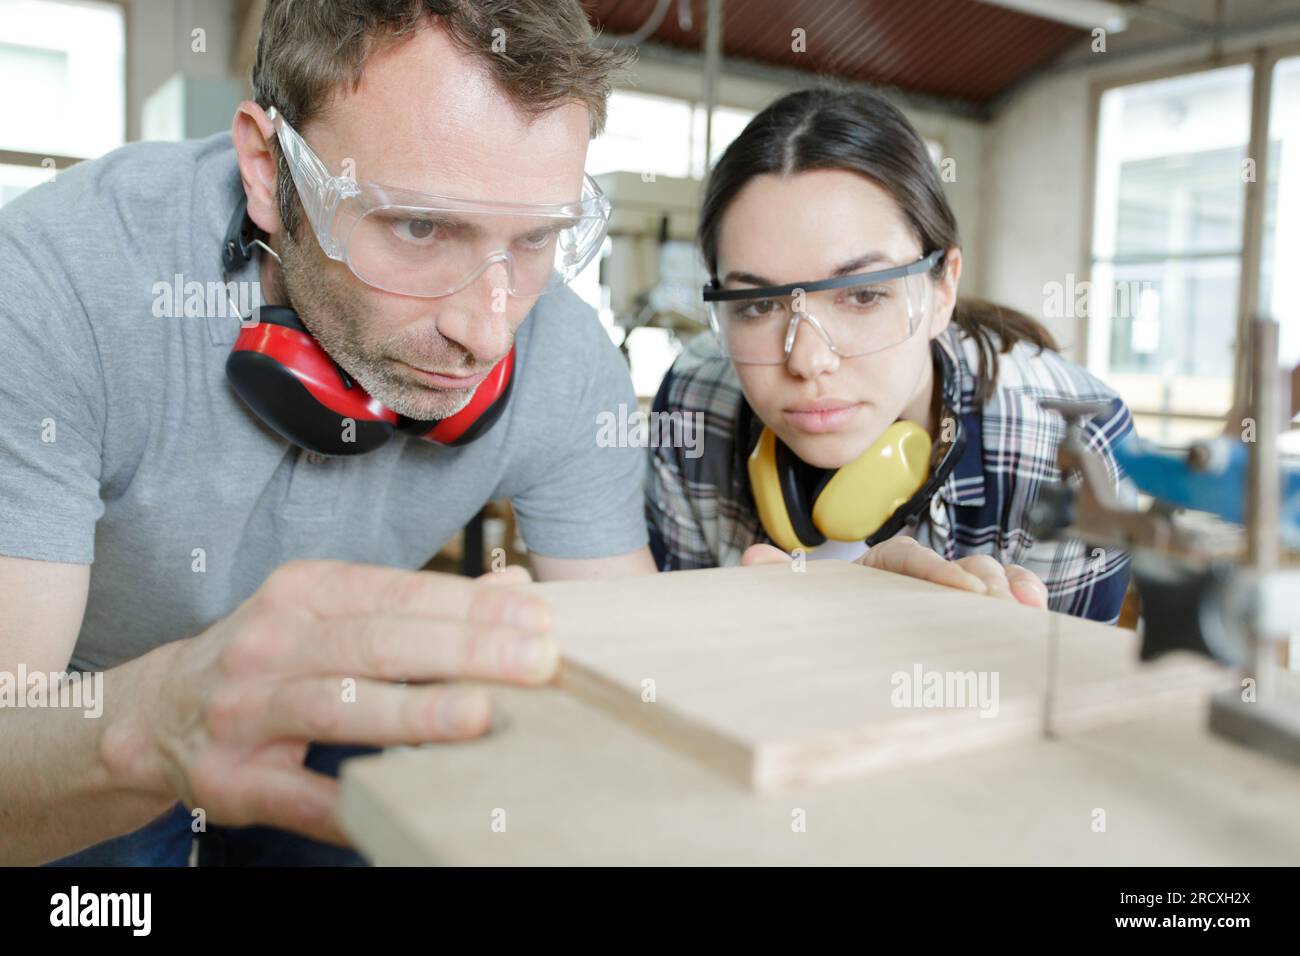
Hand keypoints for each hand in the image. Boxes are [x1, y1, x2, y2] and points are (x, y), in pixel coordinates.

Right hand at [99, 561, 552, 845]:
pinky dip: (349, 804)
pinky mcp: (230, 779)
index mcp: (305, 593)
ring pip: (336, 707)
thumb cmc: (274, 656)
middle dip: (462, 650)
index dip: (468, 604)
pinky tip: (406, 804)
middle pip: (377, 643)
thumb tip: (513, 588)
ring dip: (412, 711)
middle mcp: (271, 643)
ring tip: (481, 714)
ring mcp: (244, 712)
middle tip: (537, 662)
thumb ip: (419, 604)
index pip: (396, 592)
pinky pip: (298, 795)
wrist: (158, 713)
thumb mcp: (334, 613)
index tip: (536, 618)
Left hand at [741, 538, 1048, 608]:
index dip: (935, 569)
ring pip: (988, 578)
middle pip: (957, 566)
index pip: (908, 556)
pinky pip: (1006, 596)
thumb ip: (782, 580)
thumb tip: (754, 559)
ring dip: (1008, 589)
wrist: (836, 645)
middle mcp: (919, 576)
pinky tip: (1033, 612)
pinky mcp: (974, 615)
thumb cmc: (827, 618)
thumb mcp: (804, 600)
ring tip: (1023, 610)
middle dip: (981, 582)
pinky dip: (1022, 597)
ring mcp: (950, 596)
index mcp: (878, 567)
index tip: (958, 588)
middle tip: (995, 604)